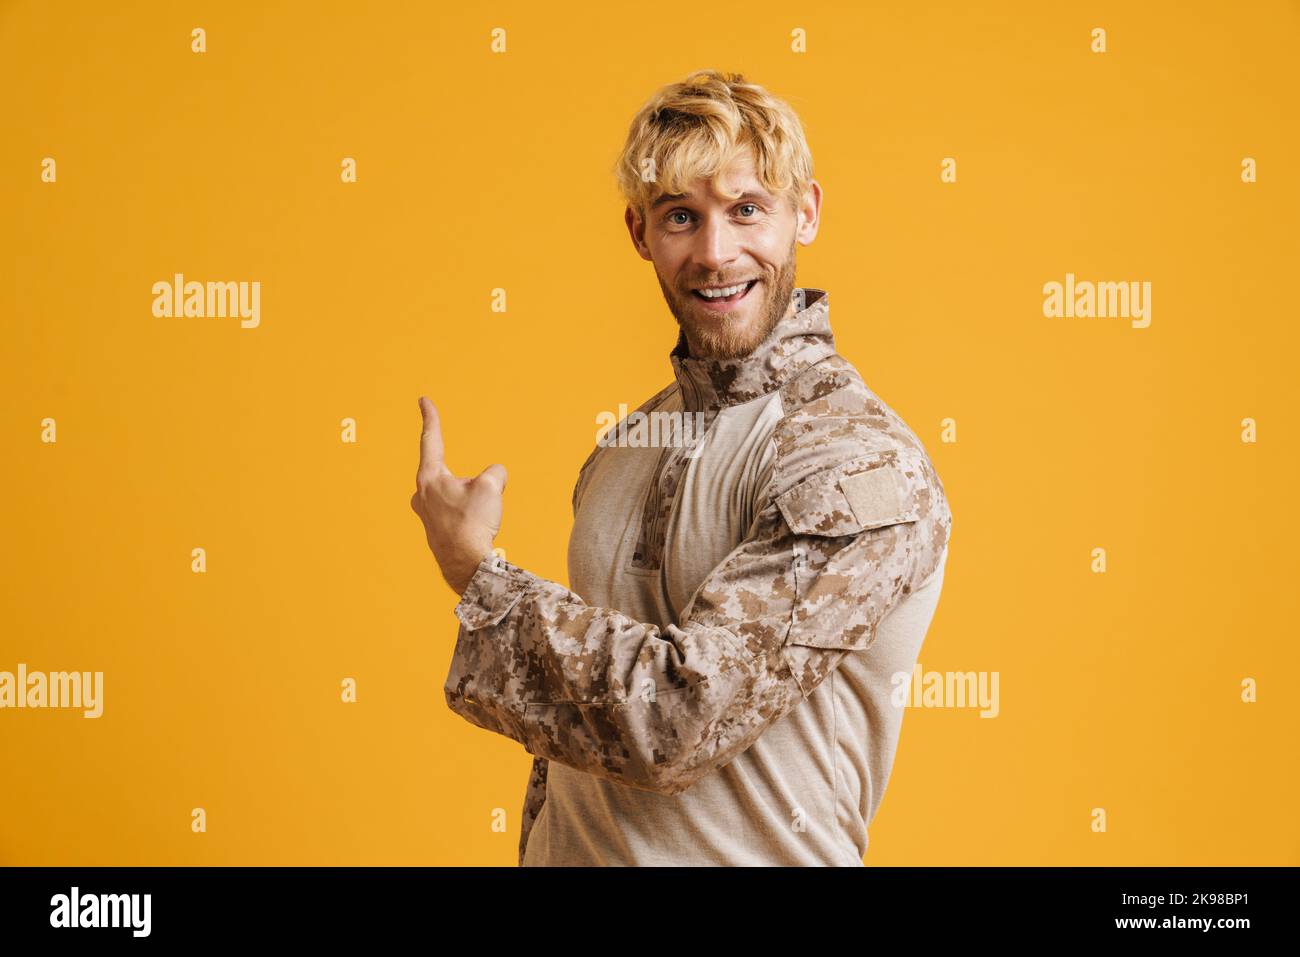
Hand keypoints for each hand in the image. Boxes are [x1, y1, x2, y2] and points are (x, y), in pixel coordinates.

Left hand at [409, 396, 506, 595]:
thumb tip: (494, 477)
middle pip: (453, 474)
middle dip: (472, 484)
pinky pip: (460, 514)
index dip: (430, 418)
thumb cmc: (474, 524)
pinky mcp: (434, 531)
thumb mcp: (492, 486)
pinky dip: (471, 518)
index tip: (423, 401)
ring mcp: (425, 514)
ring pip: (459, 495)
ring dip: (474, 503)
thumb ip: (494, 471)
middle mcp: (421, 494)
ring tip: (482, 522)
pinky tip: (477, 532)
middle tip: (483, 504)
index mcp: (429, 477)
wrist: (468, 566)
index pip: (431, 439)